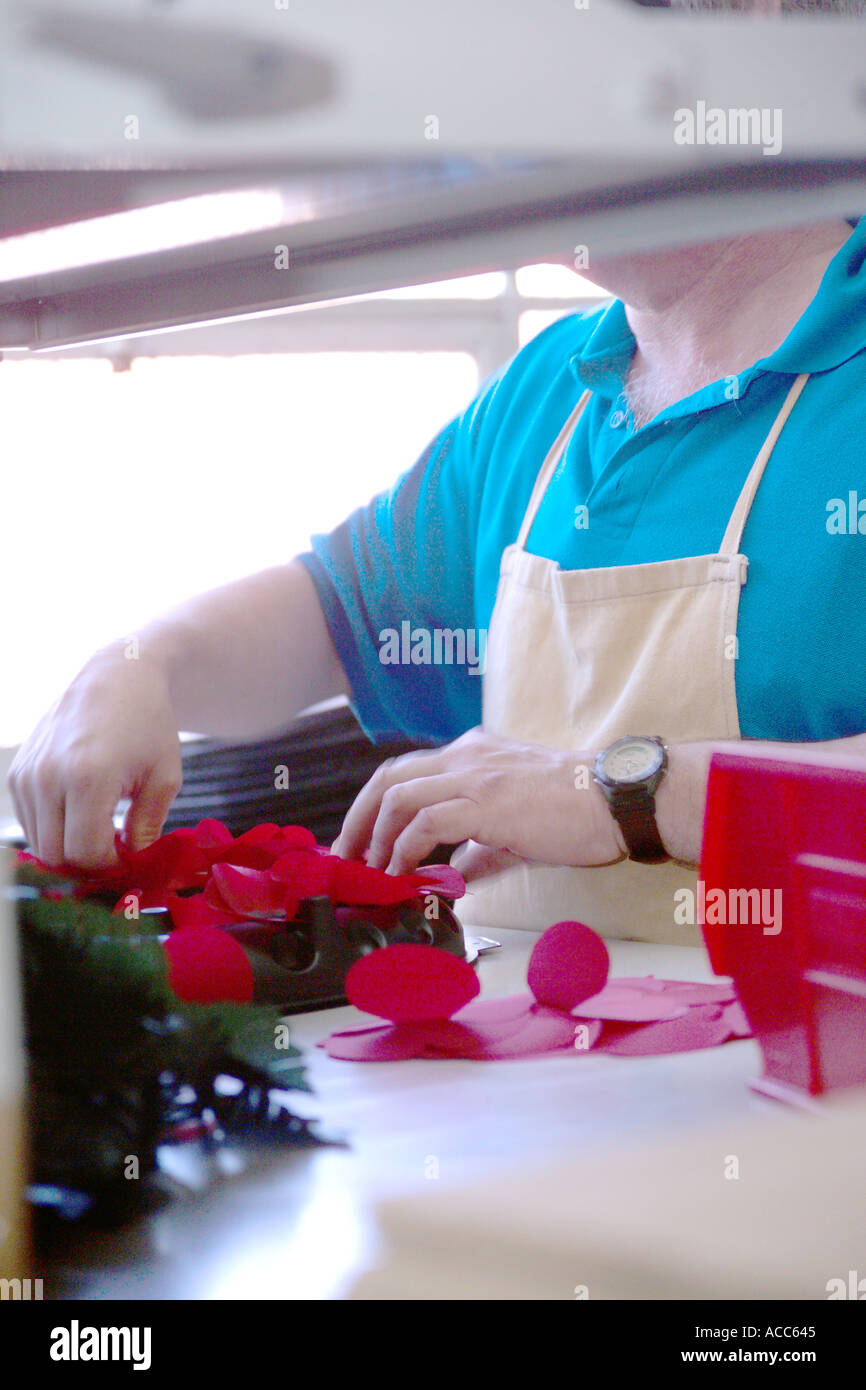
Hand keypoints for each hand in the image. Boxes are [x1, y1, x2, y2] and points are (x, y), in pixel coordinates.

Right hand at [8, 645, 182, 868]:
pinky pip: (28, 821)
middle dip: (86, 862)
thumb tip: (132, 861)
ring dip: (68, 846)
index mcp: (88, 777)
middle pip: (56, 855)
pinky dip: (52, 827)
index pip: (85, 853)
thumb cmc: (149, 724)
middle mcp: (48, 777)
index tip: (128, 856)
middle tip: (113, 849)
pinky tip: (79, 810)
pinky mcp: (16, 772)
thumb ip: (148, 826)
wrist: (117, 677)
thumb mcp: (165, 777)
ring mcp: (27, 774)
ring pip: (38, 843)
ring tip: (99, 826)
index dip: (109, 865)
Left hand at [331, 727, 625, 876]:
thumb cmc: (577, 812)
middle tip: (348, 858)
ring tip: (373, 871)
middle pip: (388, 777)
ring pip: (399, 797)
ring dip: (376, 838)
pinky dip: (406, 850)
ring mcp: (475, 775)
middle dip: (359, 819)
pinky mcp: (486, 802)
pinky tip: (404, 874)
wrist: (618, 801)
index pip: (406, 773)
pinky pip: (426, 824)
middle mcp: (466, 755)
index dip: (374, 808)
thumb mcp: (515, 826)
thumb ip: (478, 849)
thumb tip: (453, 878)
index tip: (361, 844)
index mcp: (472, 754)